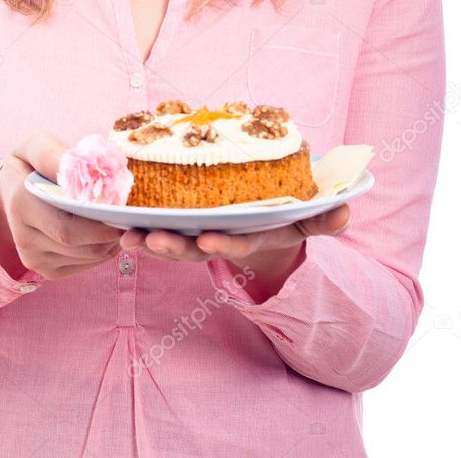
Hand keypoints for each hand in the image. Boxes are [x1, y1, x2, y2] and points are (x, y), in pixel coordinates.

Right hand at [0, 130, 123, 279]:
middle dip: (109, 233)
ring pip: (84, 257)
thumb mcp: (36, 145)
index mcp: (21, 204)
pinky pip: (83, 265)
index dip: (98, 222)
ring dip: (110, 243)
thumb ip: (53, 154)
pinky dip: (102, 253)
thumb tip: (79, 166)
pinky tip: (108, 235)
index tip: (122, 208)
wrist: (10, 190)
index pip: (66, 225)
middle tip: (130, 217)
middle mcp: (23, 237)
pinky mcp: (44, 269)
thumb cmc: (30, 163)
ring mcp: (33, 258)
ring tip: (122, 223)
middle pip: (76, 244)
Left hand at [118, 203, 351, 267]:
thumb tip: (346, 212)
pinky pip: (154, 227)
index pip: (235, 243)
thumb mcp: (305, 218)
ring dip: (146, 240)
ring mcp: (196, 235)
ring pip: (170, 242)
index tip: (208, 239)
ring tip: (125, 235)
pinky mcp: (177, 225)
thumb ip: (325, 218)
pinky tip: (114, 221)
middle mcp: (220, 239)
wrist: (258, 226)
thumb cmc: (282, 217)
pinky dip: (135, 225)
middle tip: (150, 241)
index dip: (223, 243)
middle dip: (172, 247)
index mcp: (249, 236)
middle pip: (194, 248)